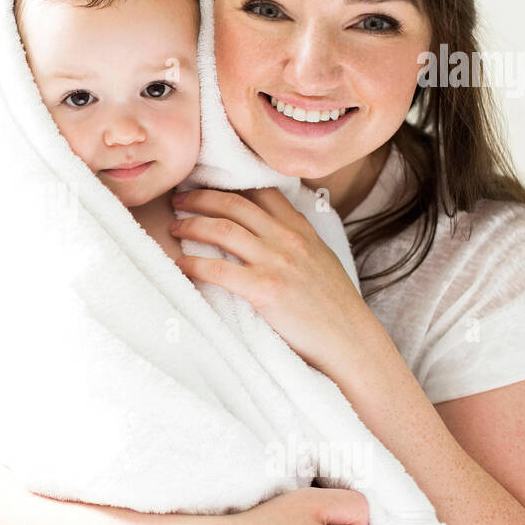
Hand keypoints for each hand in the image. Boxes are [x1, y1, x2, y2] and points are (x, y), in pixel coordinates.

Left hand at [169, 186, 372, 376]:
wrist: (350, 341)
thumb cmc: (333, 307)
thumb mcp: (319, 259)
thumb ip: (294, 240)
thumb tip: (265, 231)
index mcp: (301, 229)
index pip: (262, 191)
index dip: (229, 183)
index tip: (206, 183)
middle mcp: (287, 238)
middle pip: (234, 203)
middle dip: (201, 197)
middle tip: (179, 200)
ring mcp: (276, 261)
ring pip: (222, 229)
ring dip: (191, 225)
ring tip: (174, 227)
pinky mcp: (265, 289)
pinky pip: (218, 269)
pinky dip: (193, 264)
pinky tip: (180, 265)